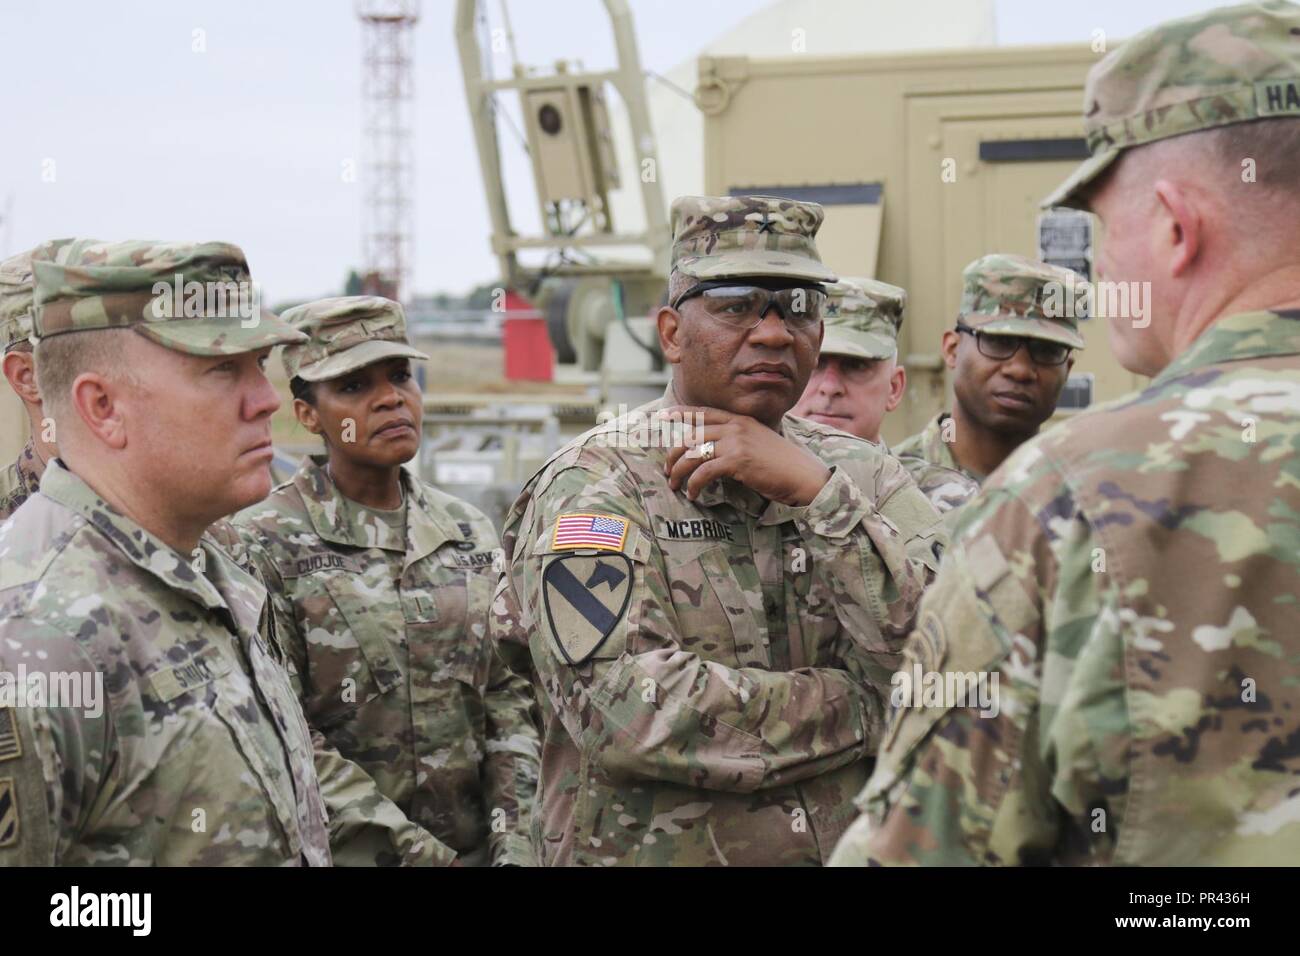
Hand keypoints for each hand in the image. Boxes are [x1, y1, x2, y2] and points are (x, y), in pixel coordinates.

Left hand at [659, 405, 831, 505]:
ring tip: (674, 484)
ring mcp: (736, 442)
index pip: (704, 412)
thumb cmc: (782, 464)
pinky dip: (694, 484)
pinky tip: (693, 494)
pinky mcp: (737, 460)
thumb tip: (713, 451)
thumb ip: (738, 440)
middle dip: (673, 453)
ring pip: (693, 453)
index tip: (663, 417)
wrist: (803, 475)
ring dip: (679, 471)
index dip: (681, 413)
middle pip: (692, 434)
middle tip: (667, 469)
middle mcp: (736, 426)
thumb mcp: (759, 442)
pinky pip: (704, 471)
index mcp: (741, 419)